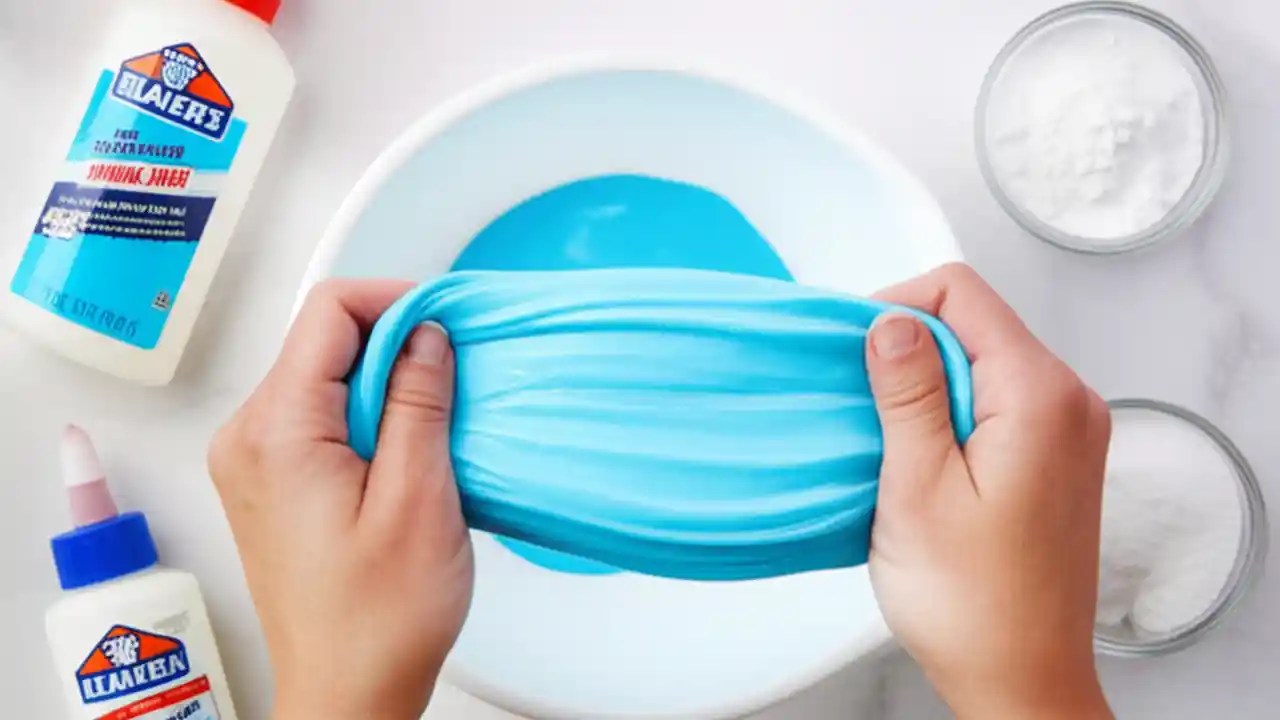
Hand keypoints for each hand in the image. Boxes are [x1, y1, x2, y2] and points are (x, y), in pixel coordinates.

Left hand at [209, 280, 473, 719]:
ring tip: (437, 421)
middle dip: (395, 342)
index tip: (448, 322)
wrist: (348, 691)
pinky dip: (368, 414)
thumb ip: (419, 402)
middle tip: (455, 376)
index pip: (328, 313)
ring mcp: (253, 459)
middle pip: (323, 340)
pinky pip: (319, 415)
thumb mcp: (418, 499)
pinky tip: (408, 449)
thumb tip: (425, 331)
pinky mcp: (271, 481)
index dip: (395, 300)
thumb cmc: (380, 617)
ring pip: (324, 375)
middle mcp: (248, 436)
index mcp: (276, 432)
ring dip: (385, 382)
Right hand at [865, 264, 1112, 718]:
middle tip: (861, 406)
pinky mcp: (1058, 457)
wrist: (1022, 679)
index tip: (853, 355)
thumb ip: (908, 393)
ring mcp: (1070, 429)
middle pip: (974, 322)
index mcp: (1040, 395)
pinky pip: (998, 401)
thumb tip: (892, 319)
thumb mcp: (917, 487)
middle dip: (909, 349)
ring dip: (927, 385)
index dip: (896, 306)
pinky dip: (952, 413)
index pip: (961, 291)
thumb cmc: (971, 603)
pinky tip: (920, 461)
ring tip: (888, 443)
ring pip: (983, 361)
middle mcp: (1070, 400)